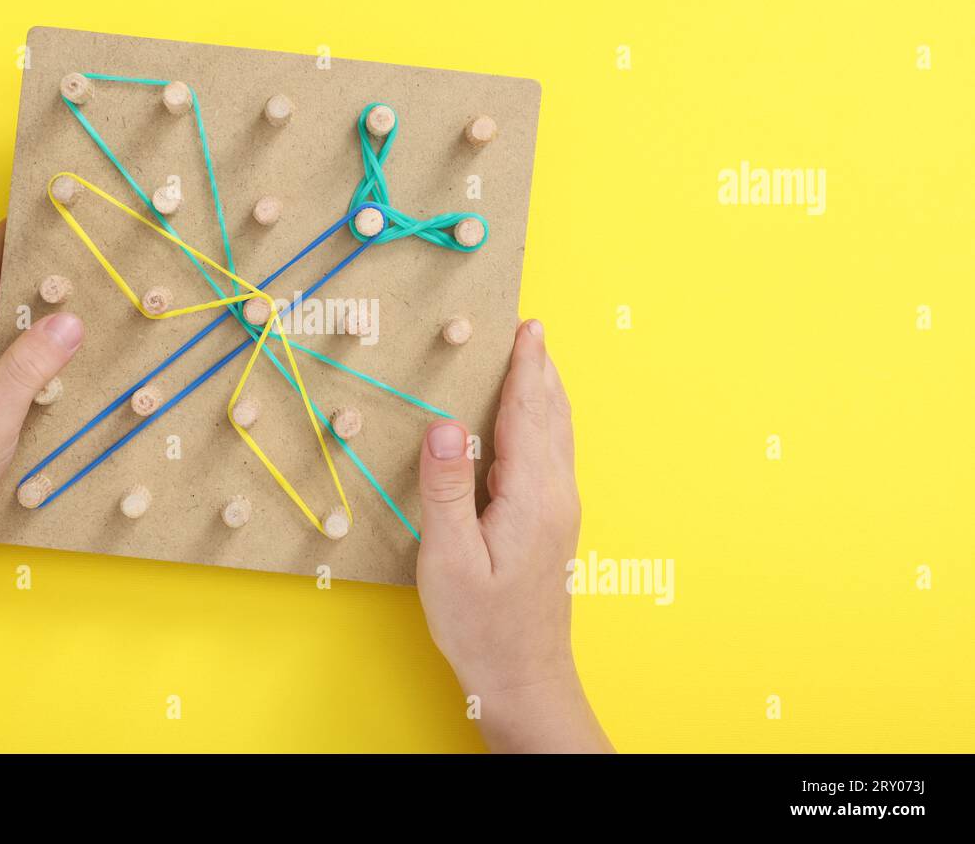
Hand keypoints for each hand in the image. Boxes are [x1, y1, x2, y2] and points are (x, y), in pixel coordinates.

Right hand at [417, 320, 611, 751]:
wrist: (523, 676)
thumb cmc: (481, 624)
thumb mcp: (448, 558)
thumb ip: (446, 489)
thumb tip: (445, 426)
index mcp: (531, 495)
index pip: (527, 414)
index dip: (524, 368)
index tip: (527, 328)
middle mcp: (555, 495)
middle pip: (551, 416)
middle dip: (541, 369)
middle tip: (533, 329)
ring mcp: (559, 510)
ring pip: (557, 435)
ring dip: (546, 393)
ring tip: (537, 362)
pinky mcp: (553, 525)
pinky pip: (552, 455)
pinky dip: (544, 422)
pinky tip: (534, 425)